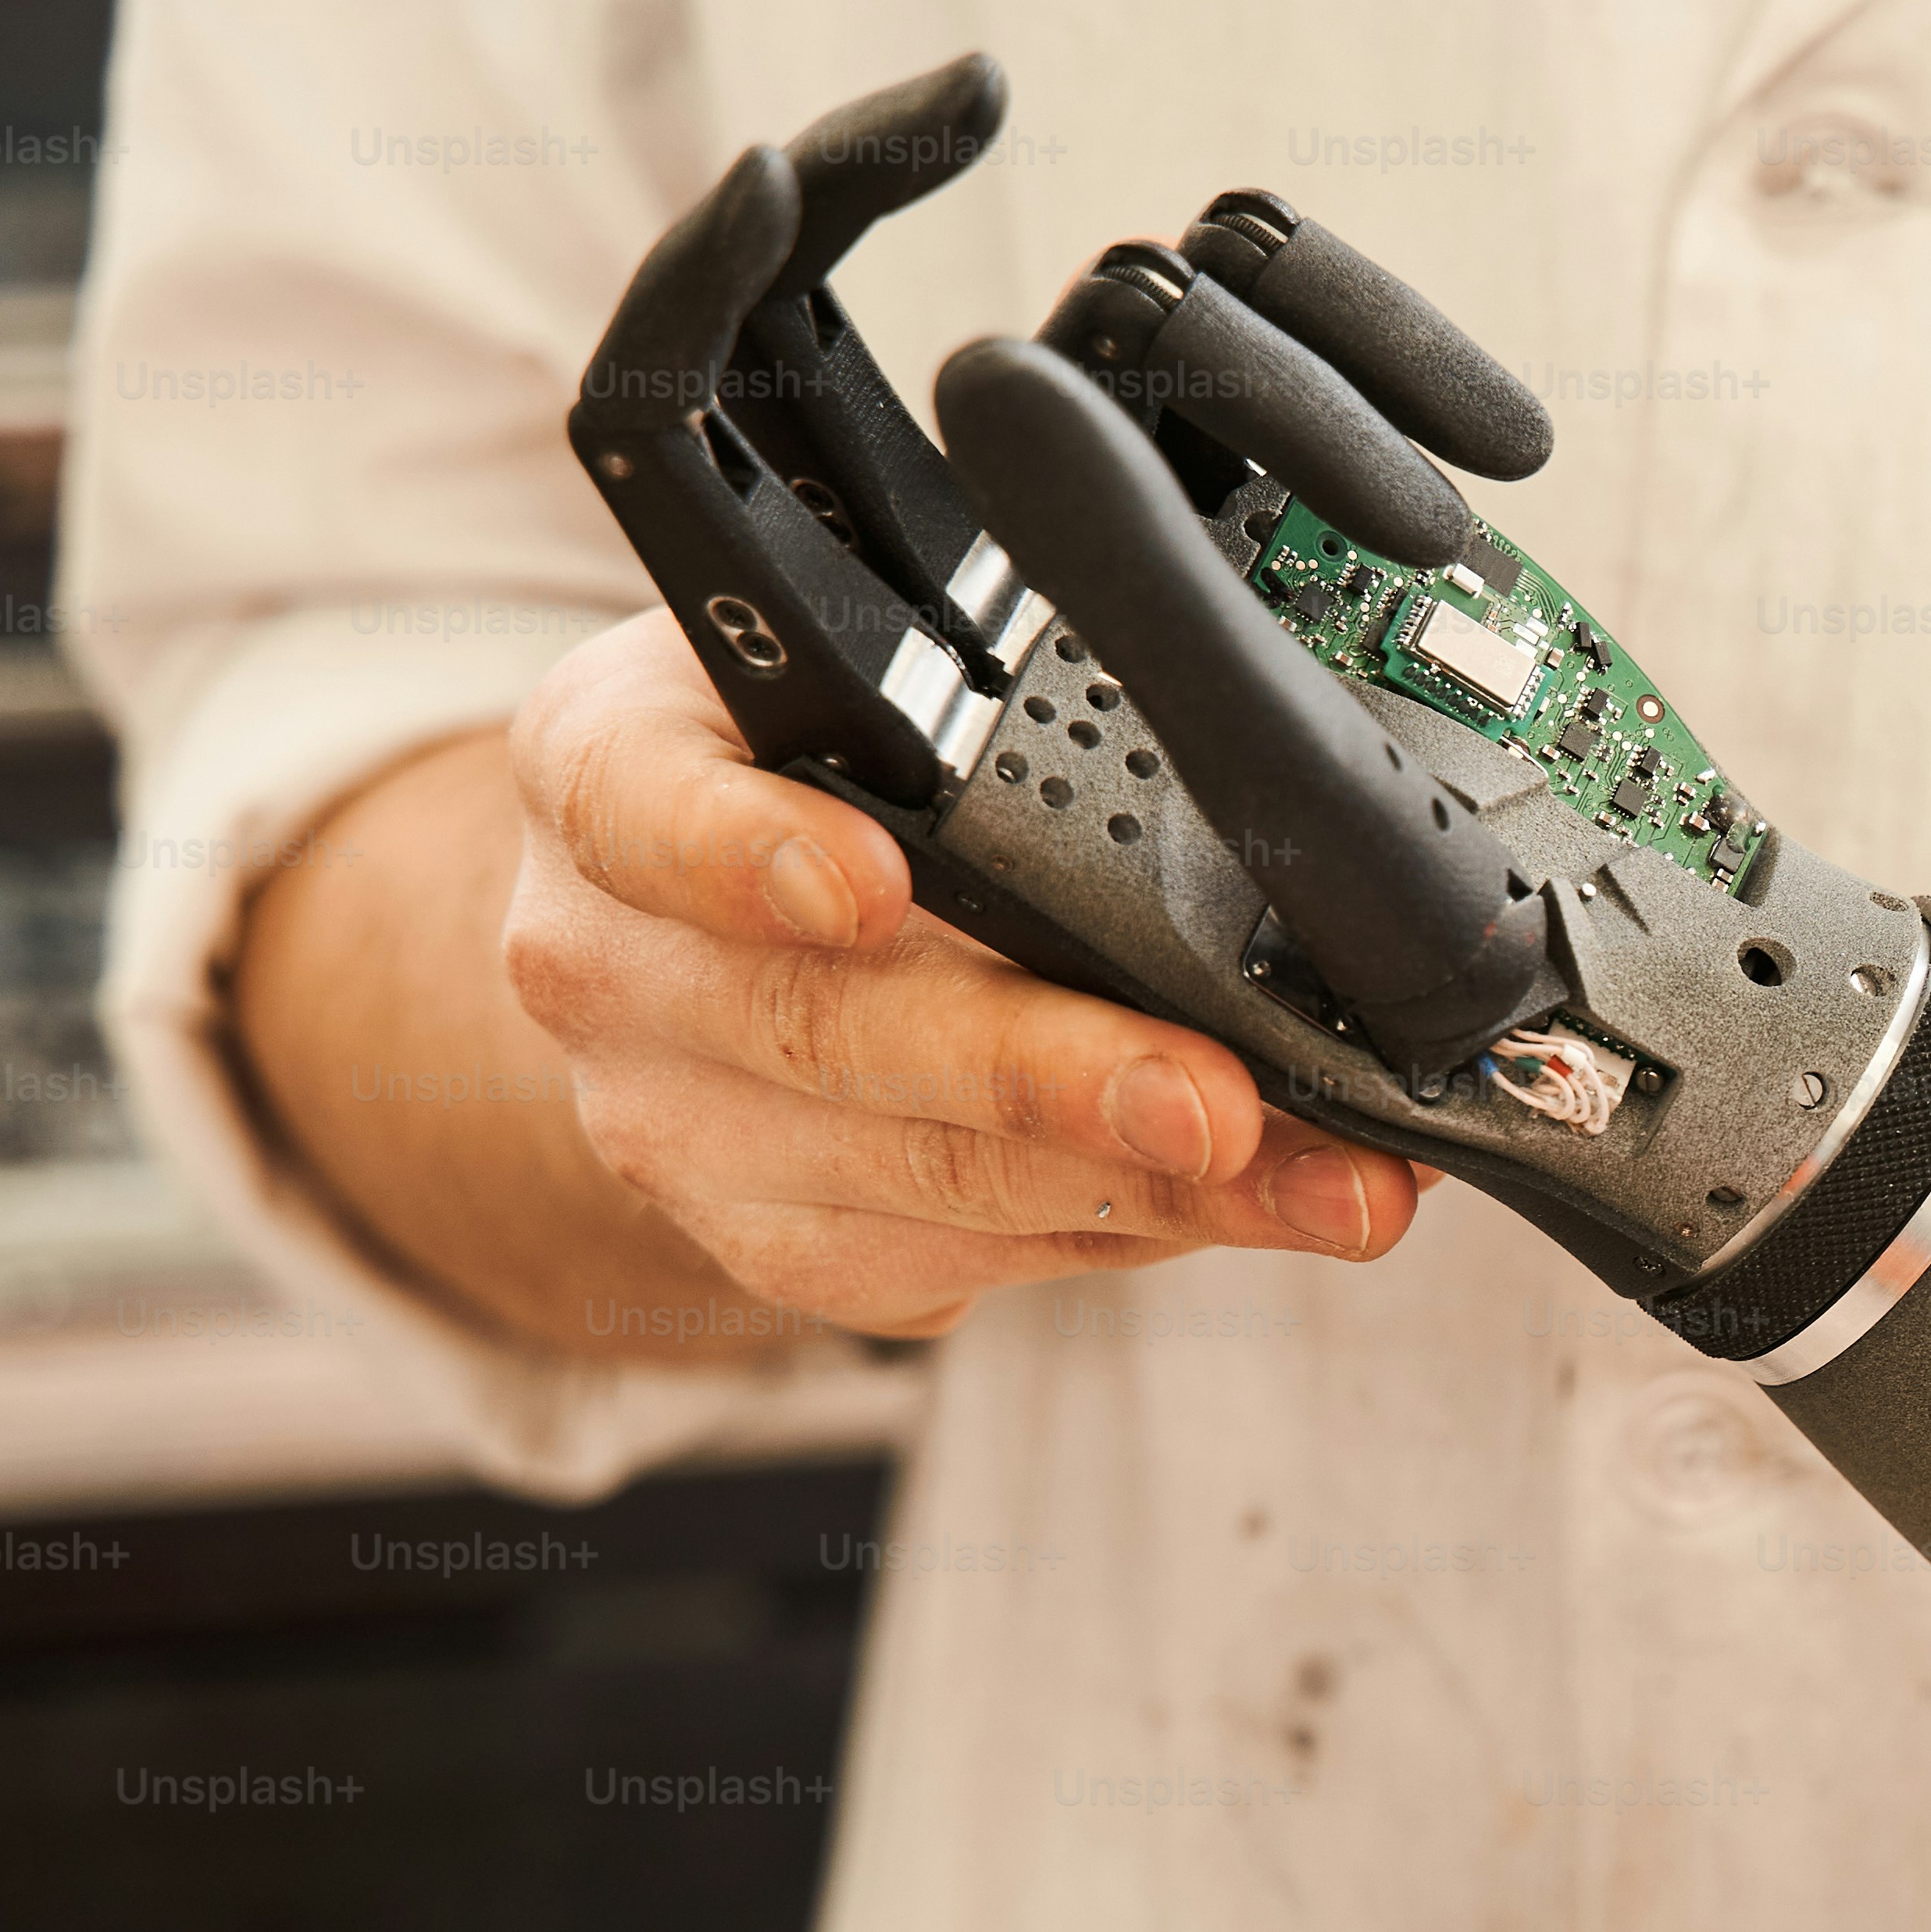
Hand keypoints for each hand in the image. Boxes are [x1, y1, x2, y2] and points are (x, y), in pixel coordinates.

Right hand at [497, 607, 1422, 1336]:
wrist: (690, 919)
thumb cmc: (811, 759)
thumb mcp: (855, 669)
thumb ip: (976, 698)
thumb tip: (1229, 780)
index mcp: (604, 770)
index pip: (644, 804)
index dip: (751, 850)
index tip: (868, 885)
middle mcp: (607, 963)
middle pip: (828, 1035)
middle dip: (1051, 1079)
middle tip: (1216, 1102)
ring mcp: (674, 1125)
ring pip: (923, 1180)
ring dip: (1153, 1188)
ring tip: (1326, 1180)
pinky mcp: (768, 1244)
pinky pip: (961, 1262)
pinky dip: (1138, 1232)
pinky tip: (1264, 1207)